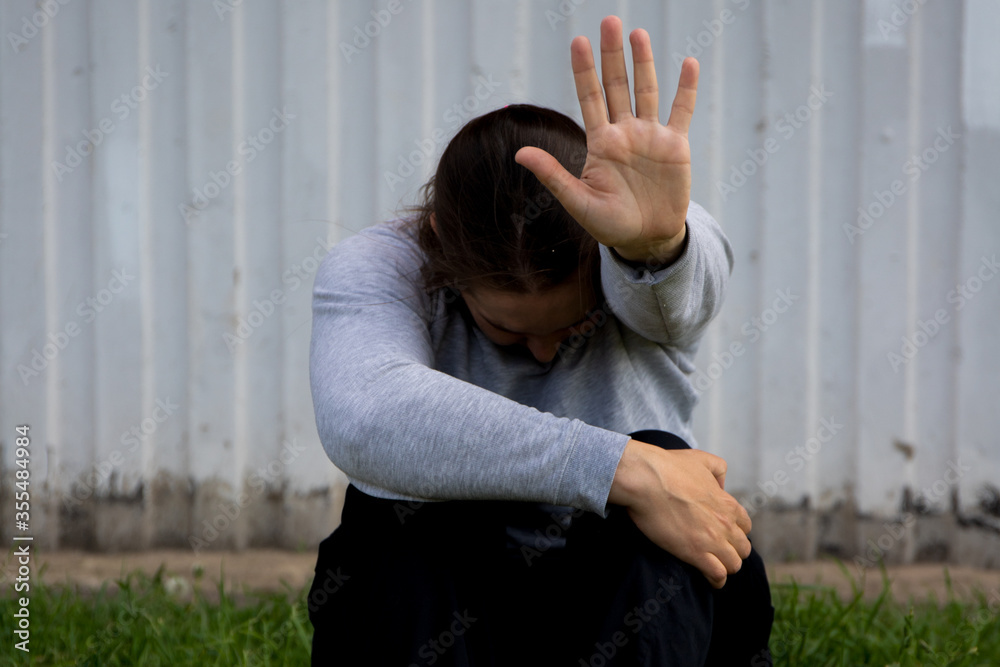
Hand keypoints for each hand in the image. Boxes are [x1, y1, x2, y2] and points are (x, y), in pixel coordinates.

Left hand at [514, 15, 698, 262]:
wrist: (646, 240)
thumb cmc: (610, 225)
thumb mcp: (578, 202)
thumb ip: (553, 176)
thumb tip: (519, 154)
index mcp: (600, 143)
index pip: (589, 98)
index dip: (583, 71)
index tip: (577, 42)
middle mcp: (624, 133)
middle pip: (616, 85)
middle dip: (611, 55)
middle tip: (608, 21)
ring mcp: (650, 136)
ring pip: (646, 91)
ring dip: (643, 63)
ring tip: (638, 34)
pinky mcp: (675, 146)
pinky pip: (681, 111)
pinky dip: (686, 89)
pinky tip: (687, 63)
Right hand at [609, 438, 751, 588]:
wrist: (647, 479)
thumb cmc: (668, 467)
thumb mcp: (700, 458)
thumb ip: (718, 469)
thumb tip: (721, 484)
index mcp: (727, 503)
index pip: (745, 526)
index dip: (734, 532)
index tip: (721, 534)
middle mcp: (725, 523)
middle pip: (743, 548)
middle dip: (732, 551)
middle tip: (716, 552)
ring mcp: (713, 540)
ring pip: (734, 564)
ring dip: (725, 566)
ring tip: (712, 566)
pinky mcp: (696, 553)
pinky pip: (718, 575)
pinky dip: (716, 579)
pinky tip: (708, 578)